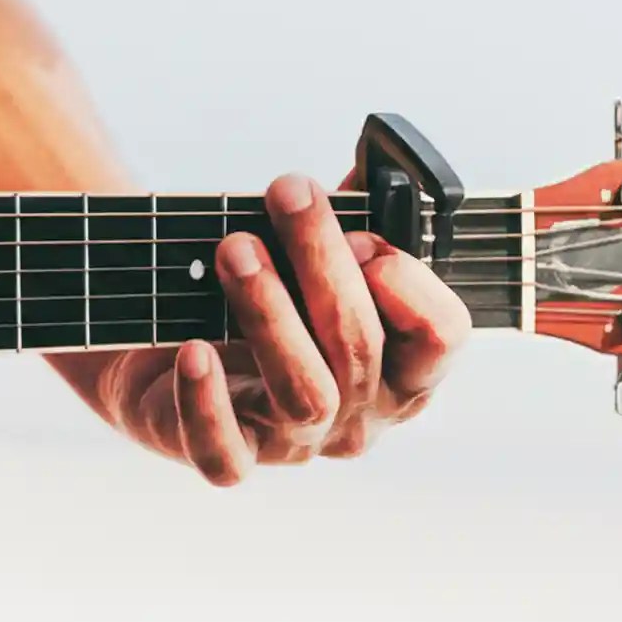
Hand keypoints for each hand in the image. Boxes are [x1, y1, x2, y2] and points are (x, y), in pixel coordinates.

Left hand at [91, 173, 471, 484]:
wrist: (180, 344)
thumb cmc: (273, 295)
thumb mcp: (324, 254)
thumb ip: (359, 213)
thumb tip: (376, 165)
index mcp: (404, 366)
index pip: (441, 334)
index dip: (405, 279)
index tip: (359, 231)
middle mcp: (363, 413)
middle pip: (361, 346)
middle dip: (323, 262)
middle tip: (287, 195)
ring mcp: (299, 442)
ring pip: (305, 393)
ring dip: (270, 313)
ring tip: (235, 249)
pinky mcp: (231, 456)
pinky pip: (226, 455)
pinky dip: (207, 404)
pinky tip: (192, 351)